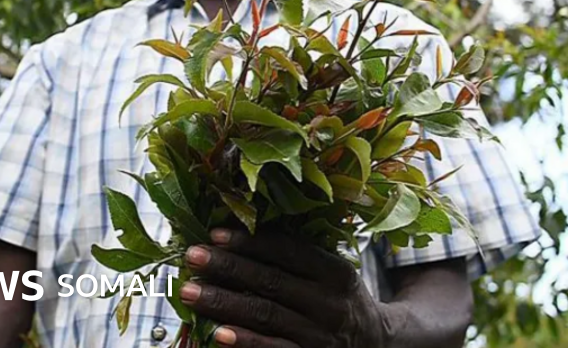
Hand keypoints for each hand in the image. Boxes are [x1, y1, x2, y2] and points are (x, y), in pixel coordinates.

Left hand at [179, 228, 392, 347]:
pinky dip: (245, 342)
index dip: (250, 242)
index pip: (289, 251)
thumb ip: (296, 256)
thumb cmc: (340, 301)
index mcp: (336, 273)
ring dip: (224, 303)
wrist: (377, 347)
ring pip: (266, 316)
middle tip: (192, 257)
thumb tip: (237, 232)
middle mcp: (331, 304)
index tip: (215, 234)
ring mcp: (321, 337)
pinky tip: (217, 334)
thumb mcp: (332, 273)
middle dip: (227, 268)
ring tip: (190, 292)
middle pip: (271, 282)